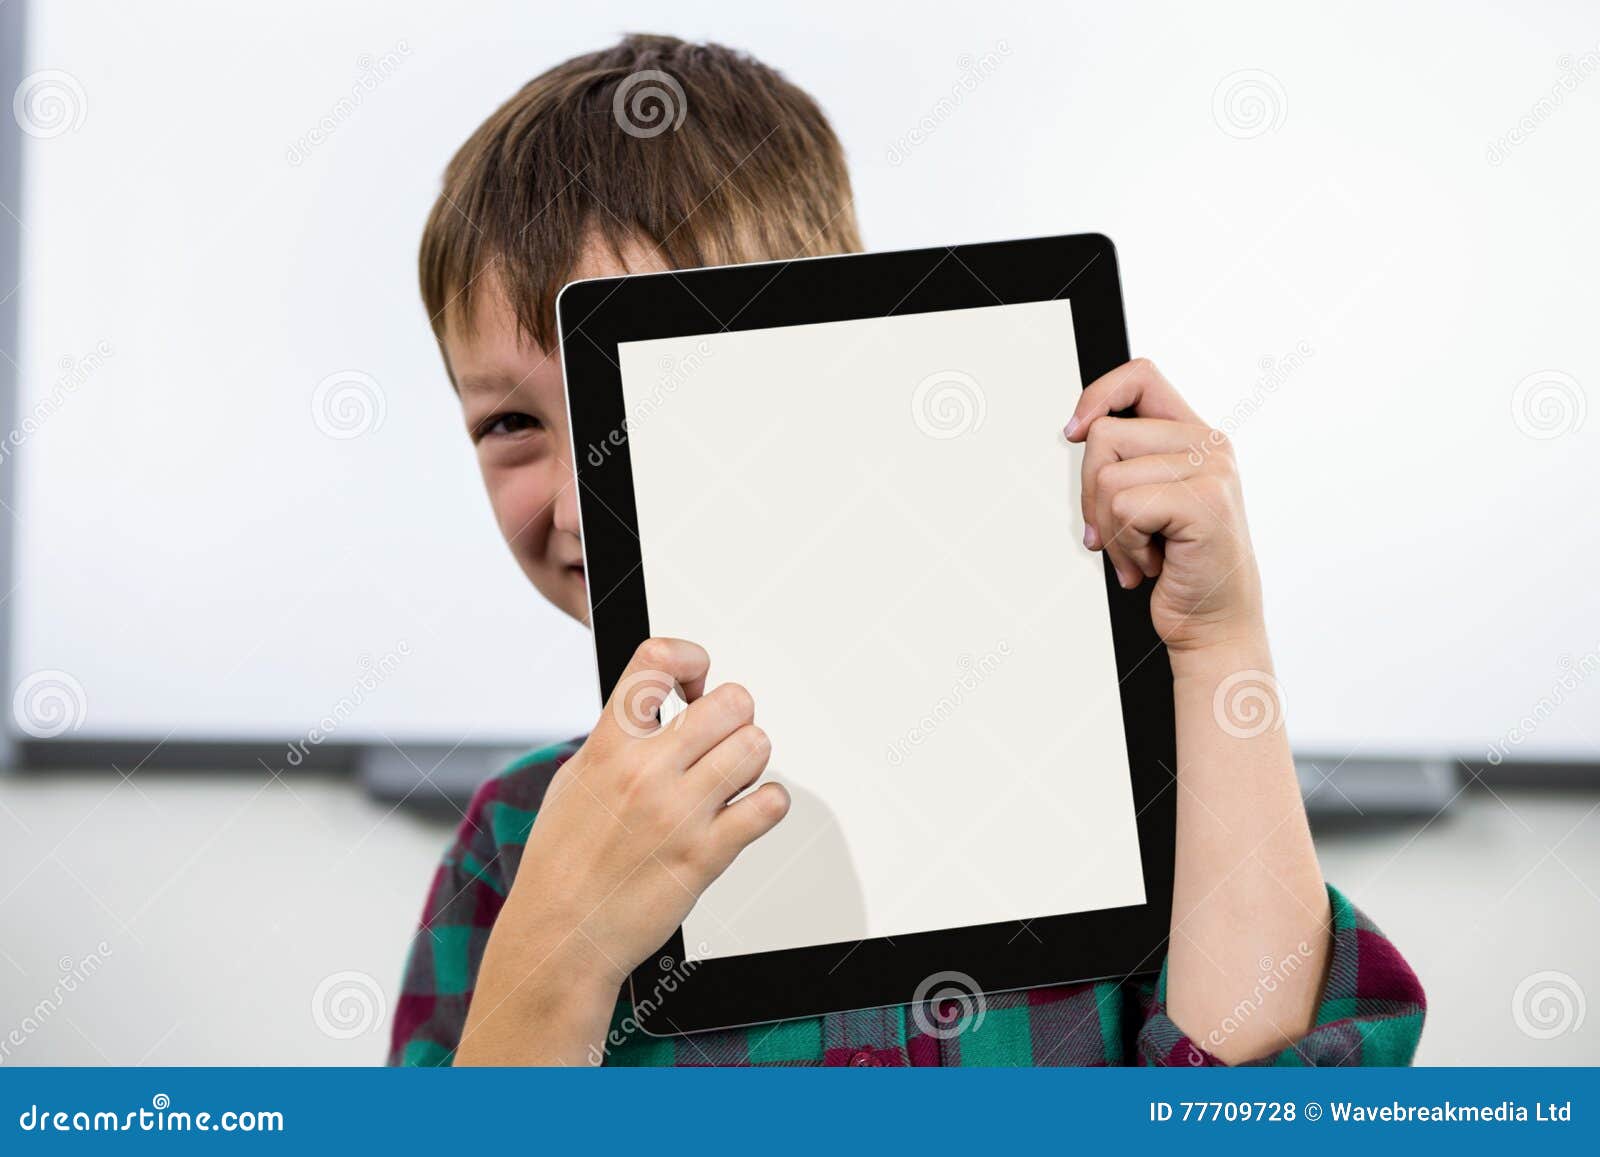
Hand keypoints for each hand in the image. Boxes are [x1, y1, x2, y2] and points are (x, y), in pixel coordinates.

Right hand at [456, 637, 787, 1064]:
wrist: (562, 936)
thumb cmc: (564, 863)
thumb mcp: (576, 779)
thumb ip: (618, 737)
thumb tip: (656, 702)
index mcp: (609, 746)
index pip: (659, 660)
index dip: (690, 658)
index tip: (693, 679)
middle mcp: (647, 773)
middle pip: (731, 701)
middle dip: (732, 715)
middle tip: (718, 737)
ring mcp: (681, 814)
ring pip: (757, 745)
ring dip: (749, 759)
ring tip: (727, 778)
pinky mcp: (707, 855)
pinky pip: (770, 804)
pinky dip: (767, 805)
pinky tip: (743, 812)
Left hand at [1065, 358, 1263, 656]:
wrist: (1212, 622)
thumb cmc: (1178, 566)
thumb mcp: (1146, 500)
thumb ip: (1126, 460)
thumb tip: (1077, 430)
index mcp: (1194, 435)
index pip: (1140, 376)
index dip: (1097, 395)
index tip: (1074, 433)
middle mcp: (1209, 444)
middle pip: (1105, 435)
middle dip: (1092, 495)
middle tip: (1116, 535)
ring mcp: (1212, 469)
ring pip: (1108, 476)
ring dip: (1111, 530)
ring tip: (1140, 553)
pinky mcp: (1205, 501)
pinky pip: (1124, 508)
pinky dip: (1126, 546)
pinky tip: (1153, 564)